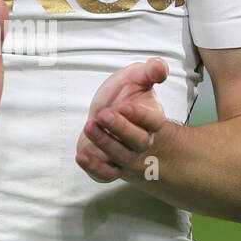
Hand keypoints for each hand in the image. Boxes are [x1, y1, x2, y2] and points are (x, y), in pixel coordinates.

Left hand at [76, 56, 168, 182]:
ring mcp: (126, 155)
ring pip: (122, 157)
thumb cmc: (124, 95)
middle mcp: (142, 140)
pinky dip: (94, 167)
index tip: (125, 106)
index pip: (154, 121)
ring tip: (90, 127)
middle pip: (139, 141)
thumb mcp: (136, 77)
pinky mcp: (109, 166)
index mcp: (152, 118)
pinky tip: (81, 156)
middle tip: (104, 114)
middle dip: (121, 129)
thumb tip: (159, 67)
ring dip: (105, 143)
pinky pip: (106, 173)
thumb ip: (149, 71)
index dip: (141, 116)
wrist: (105, 113)